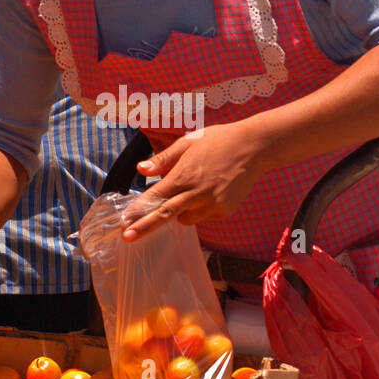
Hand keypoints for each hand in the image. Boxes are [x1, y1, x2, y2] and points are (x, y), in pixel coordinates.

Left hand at [121, 122, 264, 240]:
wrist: (254, 147)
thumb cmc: (218, 141)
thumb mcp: (188, 142)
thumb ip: (163, 159)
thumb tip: (141, 169)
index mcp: (184, 174)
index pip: (156, 197)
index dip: (138, 210)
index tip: (124, 222)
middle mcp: (197, 193)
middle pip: (165, 215)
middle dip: (144, 227)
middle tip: (127, 237)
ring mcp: (212, 204)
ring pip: (185, 218)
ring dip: (180, 210)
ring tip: (193, 187)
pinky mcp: (224, 211)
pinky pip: (202, 216)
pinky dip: (199, 208)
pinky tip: (210, 189)